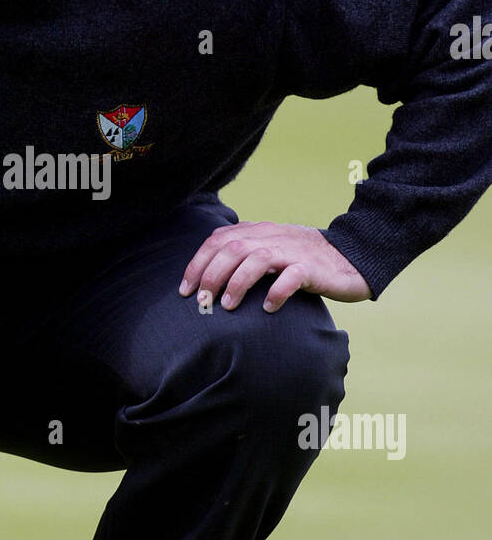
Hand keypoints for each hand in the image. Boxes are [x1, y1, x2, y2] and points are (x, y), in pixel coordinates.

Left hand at [178, 221, 371, 311]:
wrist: (354, 257)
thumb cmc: (307, 259)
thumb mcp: (272, 249)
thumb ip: (246, 253)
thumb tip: (210, 273)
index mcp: (259, 231)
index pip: (219, 239)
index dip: (198, 263)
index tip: (185, 289)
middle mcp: (273, 236)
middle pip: (233, 248)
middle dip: (211, 275)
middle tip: (201, 301)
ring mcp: (293, 251)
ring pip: (257, 258)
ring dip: (237, 282)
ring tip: (226, 306)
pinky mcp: (313, 268)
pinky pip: (292, 277)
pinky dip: (276, 292)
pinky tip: (267, 308)